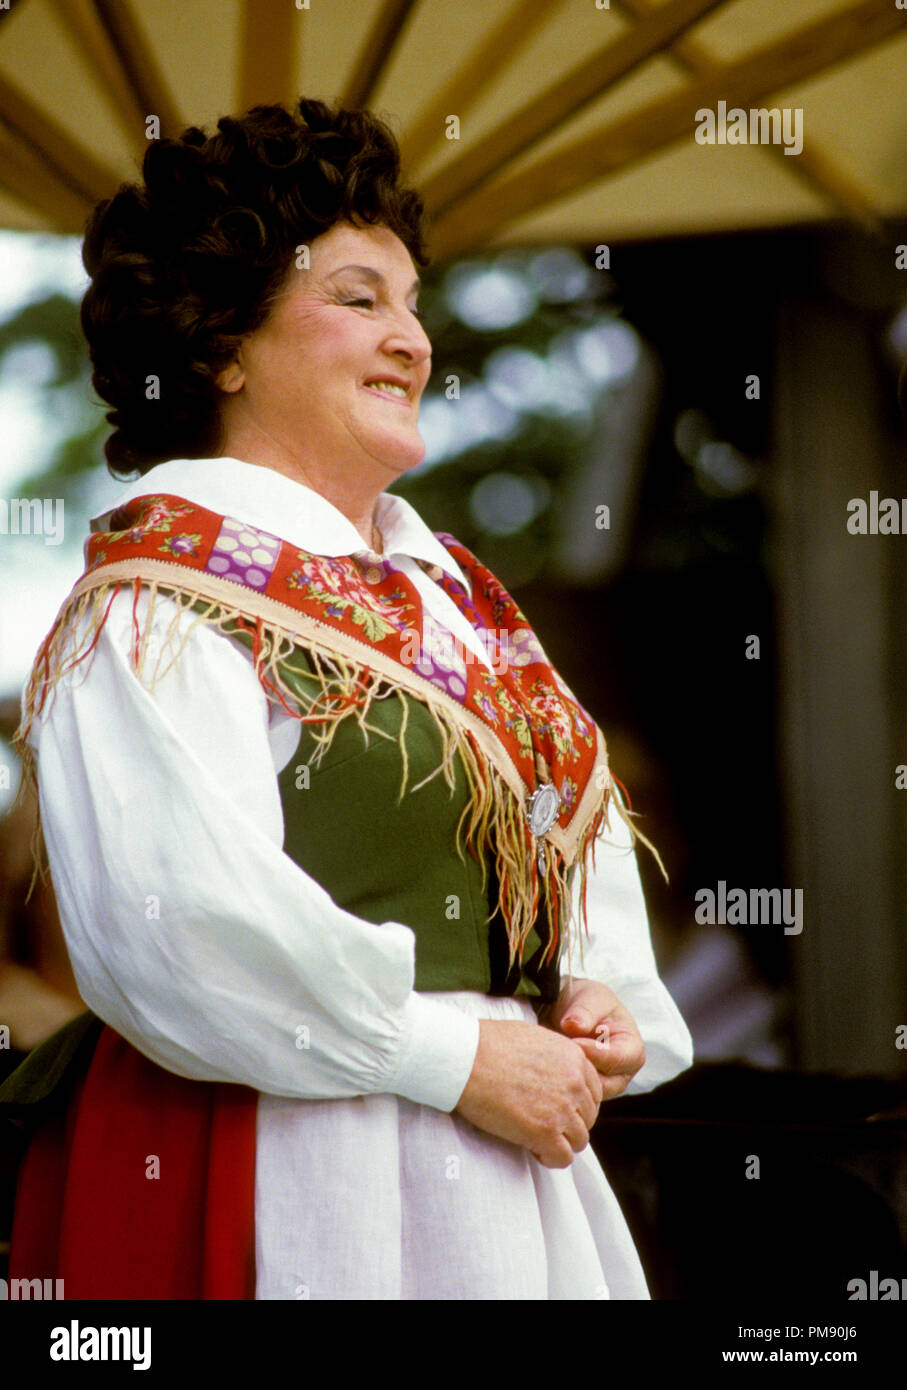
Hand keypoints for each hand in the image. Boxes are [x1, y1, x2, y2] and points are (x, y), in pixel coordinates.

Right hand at [455, 1019, 603, 1168]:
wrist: (466, 1058)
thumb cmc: (489, 1044)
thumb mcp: (535, 1037)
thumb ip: (555, 1057)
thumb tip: (554, 1073)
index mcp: (574, 1058)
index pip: (593, 1092)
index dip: (575, 1103)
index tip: (556, 1108)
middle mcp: (575, 1083)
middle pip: (588, 1117)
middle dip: (568, 1122)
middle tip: (543, 1123)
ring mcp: (562, 1109)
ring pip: (579, 1140)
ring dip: (559, 1141)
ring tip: (535, 1137)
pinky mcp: (545, 1132)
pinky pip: (563, 1158)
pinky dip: (549, 1157)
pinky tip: (532, 1148)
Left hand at [544, 980, 644, 1101]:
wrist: (567, 1010)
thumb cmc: (586, 1001)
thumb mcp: (591, 996)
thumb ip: (586, 1010)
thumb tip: (574, 1025)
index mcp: (632, 1049)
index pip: (618, 1059)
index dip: (595, 1052)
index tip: (574, 1042)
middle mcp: (621, 1073)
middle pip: (603, 1084)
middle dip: (580, 1069)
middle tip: (559, 1053)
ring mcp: (602, 1085)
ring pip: (585, 1093)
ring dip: (568, 1077)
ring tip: (552, 1057)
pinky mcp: (583, 1092)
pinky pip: (572, 1095)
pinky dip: (560, 1082)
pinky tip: (548, 1065)